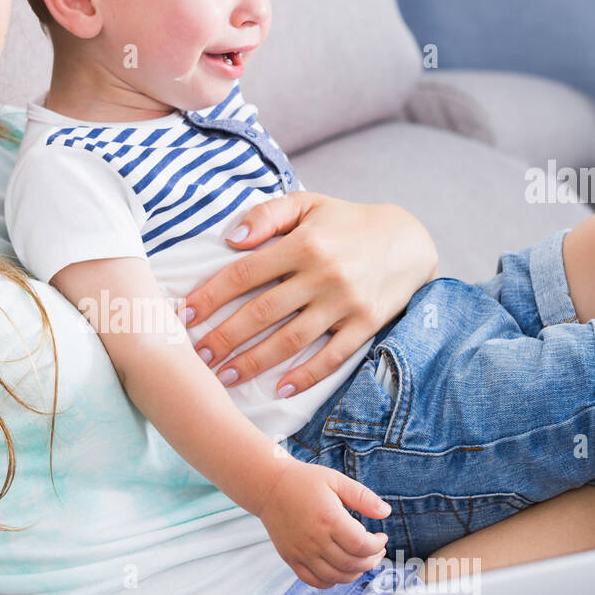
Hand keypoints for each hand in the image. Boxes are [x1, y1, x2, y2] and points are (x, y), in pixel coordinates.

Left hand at [183, 190, 438, 394]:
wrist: (410, 240)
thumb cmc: (347, 223)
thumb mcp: (308, 204)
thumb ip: (267, 215)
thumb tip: (230, 238)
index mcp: (302, 243)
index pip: (245, 273)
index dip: (211, 295)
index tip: (184, 315)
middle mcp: (322, 274)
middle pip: (262, 312)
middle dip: (224, 337)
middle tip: (197, 358)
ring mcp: (345, 302)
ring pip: (291, 340)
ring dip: (254, 362)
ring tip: (225, 378)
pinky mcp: (366, 324)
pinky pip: (332, 357)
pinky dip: (306, 376)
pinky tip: (279, 390)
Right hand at [257, 458, 388, 588]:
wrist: (268, 486)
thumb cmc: (302, 481)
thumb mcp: (336, 480)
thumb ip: (363, 497)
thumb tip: (386, 512)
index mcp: (329, 519)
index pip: (362, 545)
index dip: (377, 545)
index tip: (381, 538)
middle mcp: (315, 539)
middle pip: (352, 563)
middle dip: (371, 560)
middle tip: (376, 551)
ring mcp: (302, 552)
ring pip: (336, 576)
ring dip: (355, 573)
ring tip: (361, 560)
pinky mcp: (291, 558)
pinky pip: (314, 581)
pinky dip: (331, 581)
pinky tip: (339, 570)